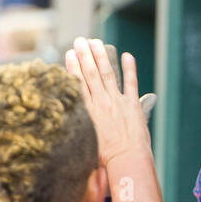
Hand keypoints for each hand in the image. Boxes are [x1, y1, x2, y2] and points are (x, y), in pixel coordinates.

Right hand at [65, 38, 153, 166]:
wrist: (127, 161)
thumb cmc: (105, 160)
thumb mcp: (86, 145)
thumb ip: (80, 130)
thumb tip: (67, 126)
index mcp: (88, 113)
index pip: (78, 84)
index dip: (74, 67)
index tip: (70, 53)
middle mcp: (101, 103)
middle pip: (91, 74)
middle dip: (85, 55)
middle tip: (80, 40)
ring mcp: (118, 102)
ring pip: (107, 74)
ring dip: (102, 57)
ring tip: (96, 42)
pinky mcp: (133, 105)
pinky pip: (131, 83)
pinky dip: (129, 69)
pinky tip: (127, 56)